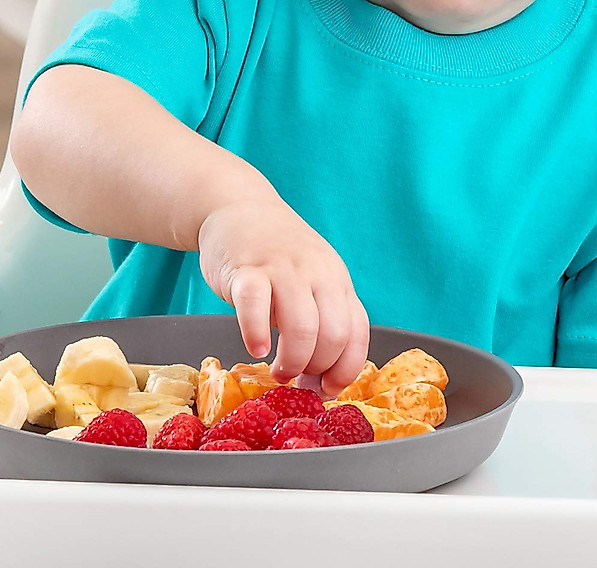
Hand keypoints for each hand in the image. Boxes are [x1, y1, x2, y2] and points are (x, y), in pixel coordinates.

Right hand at [197, 196, 369, 396]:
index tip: (325, 389)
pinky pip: (255, 306)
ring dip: (291, 361)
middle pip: (333, 335)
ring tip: (276, 369)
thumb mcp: (313, 278)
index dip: (344, 371)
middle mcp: (317, 272)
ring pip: (302, 327)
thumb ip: (322, 318)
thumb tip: (322, 379)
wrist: (239, 208)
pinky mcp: (246, 269)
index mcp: (337, 279)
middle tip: (295, 377)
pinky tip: (255, 347)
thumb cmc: (276, 254)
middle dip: (315, 369)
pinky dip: (256, 334)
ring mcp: (282, 268)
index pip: (357, 334)